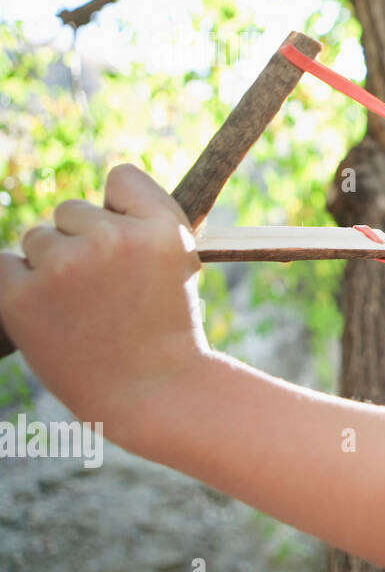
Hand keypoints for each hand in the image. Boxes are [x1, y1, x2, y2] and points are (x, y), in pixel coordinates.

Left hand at [0, 164, 209, 449]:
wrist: (153, 392)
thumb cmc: (166, 325)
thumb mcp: (179, 262)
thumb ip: (145, 219)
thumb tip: (96, 197)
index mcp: (162, 227)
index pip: (121, 178)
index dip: (120, 210)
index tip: (127, 245)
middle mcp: (114, 238)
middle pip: (71, 210)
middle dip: (82, 243)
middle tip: (108, 292)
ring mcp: (66, 266)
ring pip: (37, 239)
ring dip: (51, 266)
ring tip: (83, 309)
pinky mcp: (22, 296)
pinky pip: (3, 264)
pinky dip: (19, 285)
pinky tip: (47, 311)